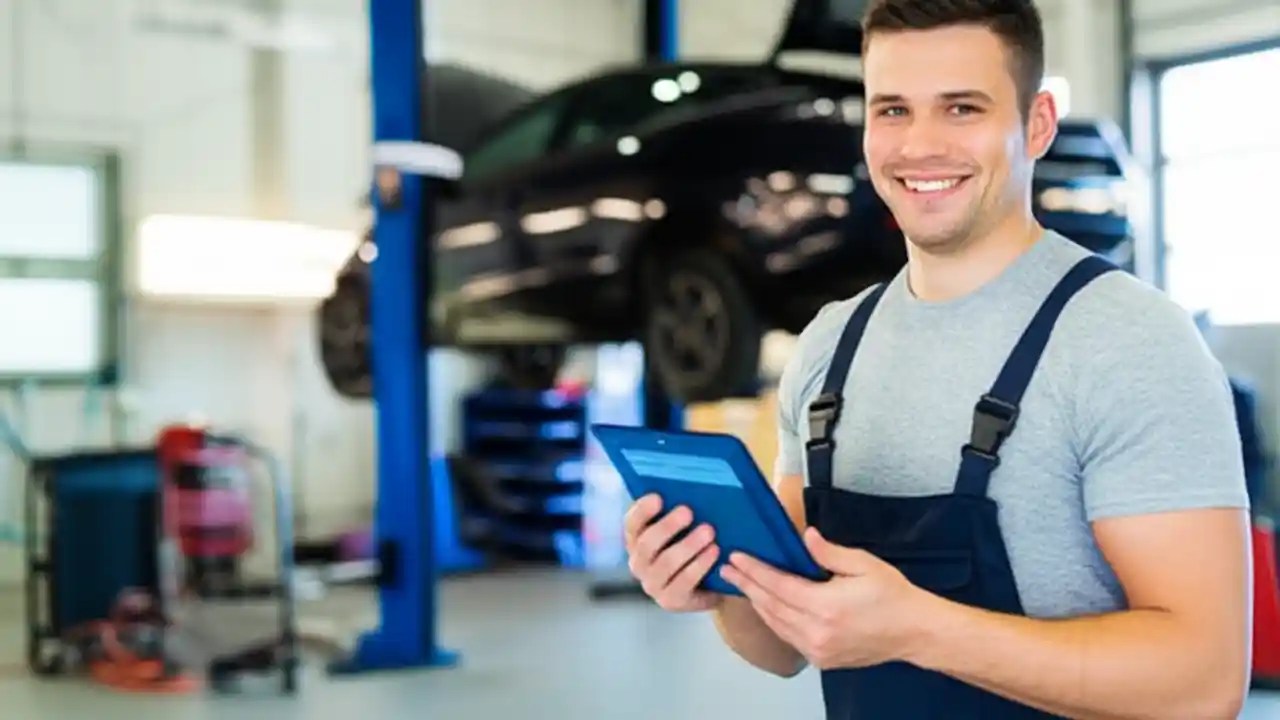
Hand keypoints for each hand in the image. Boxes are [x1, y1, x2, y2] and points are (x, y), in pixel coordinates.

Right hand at [624, 494, 722, 611]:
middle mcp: (638, 563)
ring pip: (666, 563)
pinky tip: (714, 552)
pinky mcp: (669, 601)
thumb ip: (680, 512)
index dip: (642, 511)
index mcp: (636, 540)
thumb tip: (690, 487)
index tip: (658, 497)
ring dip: (688, 545)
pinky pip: (684, 581)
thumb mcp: (684, 529)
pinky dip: (700, 564)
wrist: (711, 584)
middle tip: (688, 511)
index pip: (631, 523)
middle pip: (647, 543)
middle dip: (667, 526)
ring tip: (709, 531)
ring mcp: (652, 584)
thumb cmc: (694, 547)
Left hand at [720, 527, 929, 669]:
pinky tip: (766, 605)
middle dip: (747, 585)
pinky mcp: (821, 659)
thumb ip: (829, 552)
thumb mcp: (864, 564)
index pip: (778, 586)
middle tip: (727, 568)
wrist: (914, 632)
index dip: (755, 570)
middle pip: (771, 606)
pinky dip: (773, 619)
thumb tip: (805, 536)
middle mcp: (817, 632)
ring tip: (741, 583)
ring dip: (757, 603)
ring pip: (775, 624)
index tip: (737, 557)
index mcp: (826, 606)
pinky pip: (788, 637)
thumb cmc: (893, 595)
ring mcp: (818, 650)